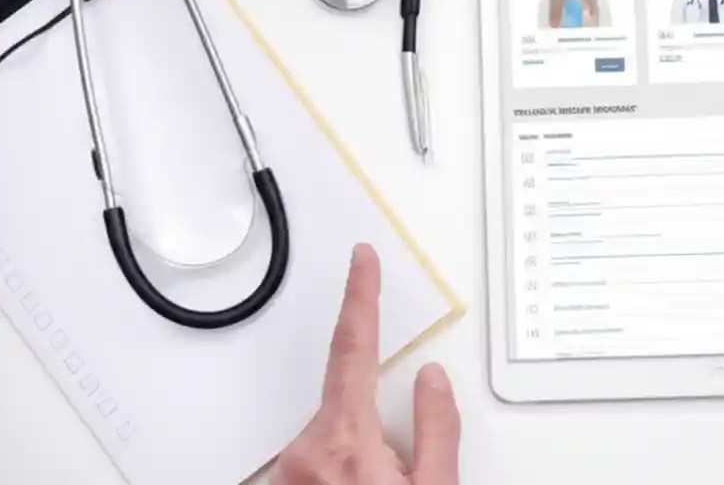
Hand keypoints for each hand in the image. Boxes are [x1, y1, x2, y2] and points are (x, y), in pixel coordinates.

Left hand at [272, 244, 460, 484]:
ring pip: (334, 437)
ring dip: (360, 457)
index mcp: (346, 443)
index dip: (360, 297)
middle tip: (400, 475)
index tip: (361, 261)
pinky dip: (340, 473)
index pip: (354, 349)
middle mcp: (305, 454)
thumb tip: (432, 380)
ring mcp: (286, 477)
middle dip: (379, 427)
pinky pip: (316, 462)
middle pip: (348, 404)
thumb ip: (437, 430)